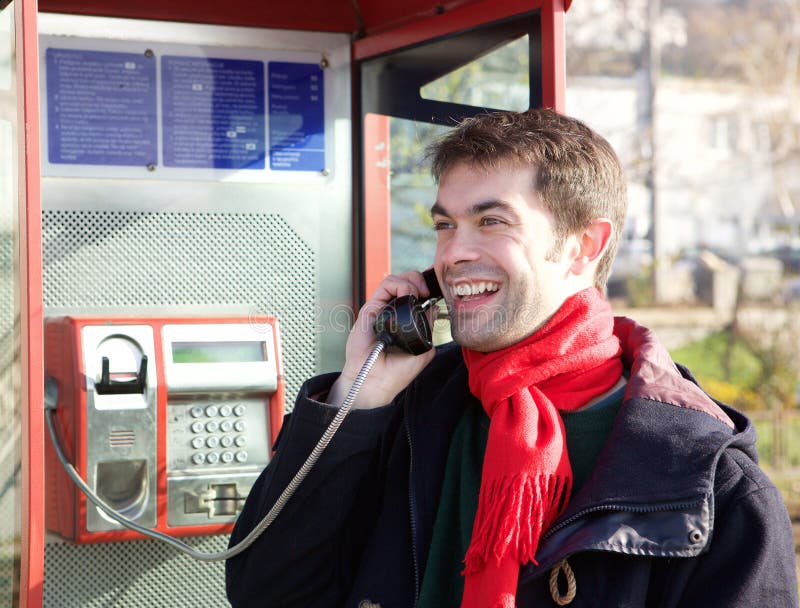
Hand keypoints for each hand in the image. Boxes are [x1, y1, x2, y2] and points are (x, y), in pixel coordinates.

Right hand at [327, 271, 436, 408]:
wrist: (376, 381)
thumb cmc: (397, 371)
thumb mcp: (424, 347)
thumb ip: (428, 325)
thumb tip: (433, 305)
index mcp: (406, 320)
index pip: (417, 294)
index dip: (427, 288)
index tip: (436, 293)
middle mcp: (393, 312)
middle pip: (408, 282)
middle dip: (421, 280)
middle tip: (427, 292)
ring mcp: (382, 309)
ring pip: (397, 279)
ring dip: (412, 281)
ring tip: (418, 294)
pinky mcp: (371, 308)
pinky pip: (386, 285)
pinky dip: (399, 284)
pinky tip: (407, 295)